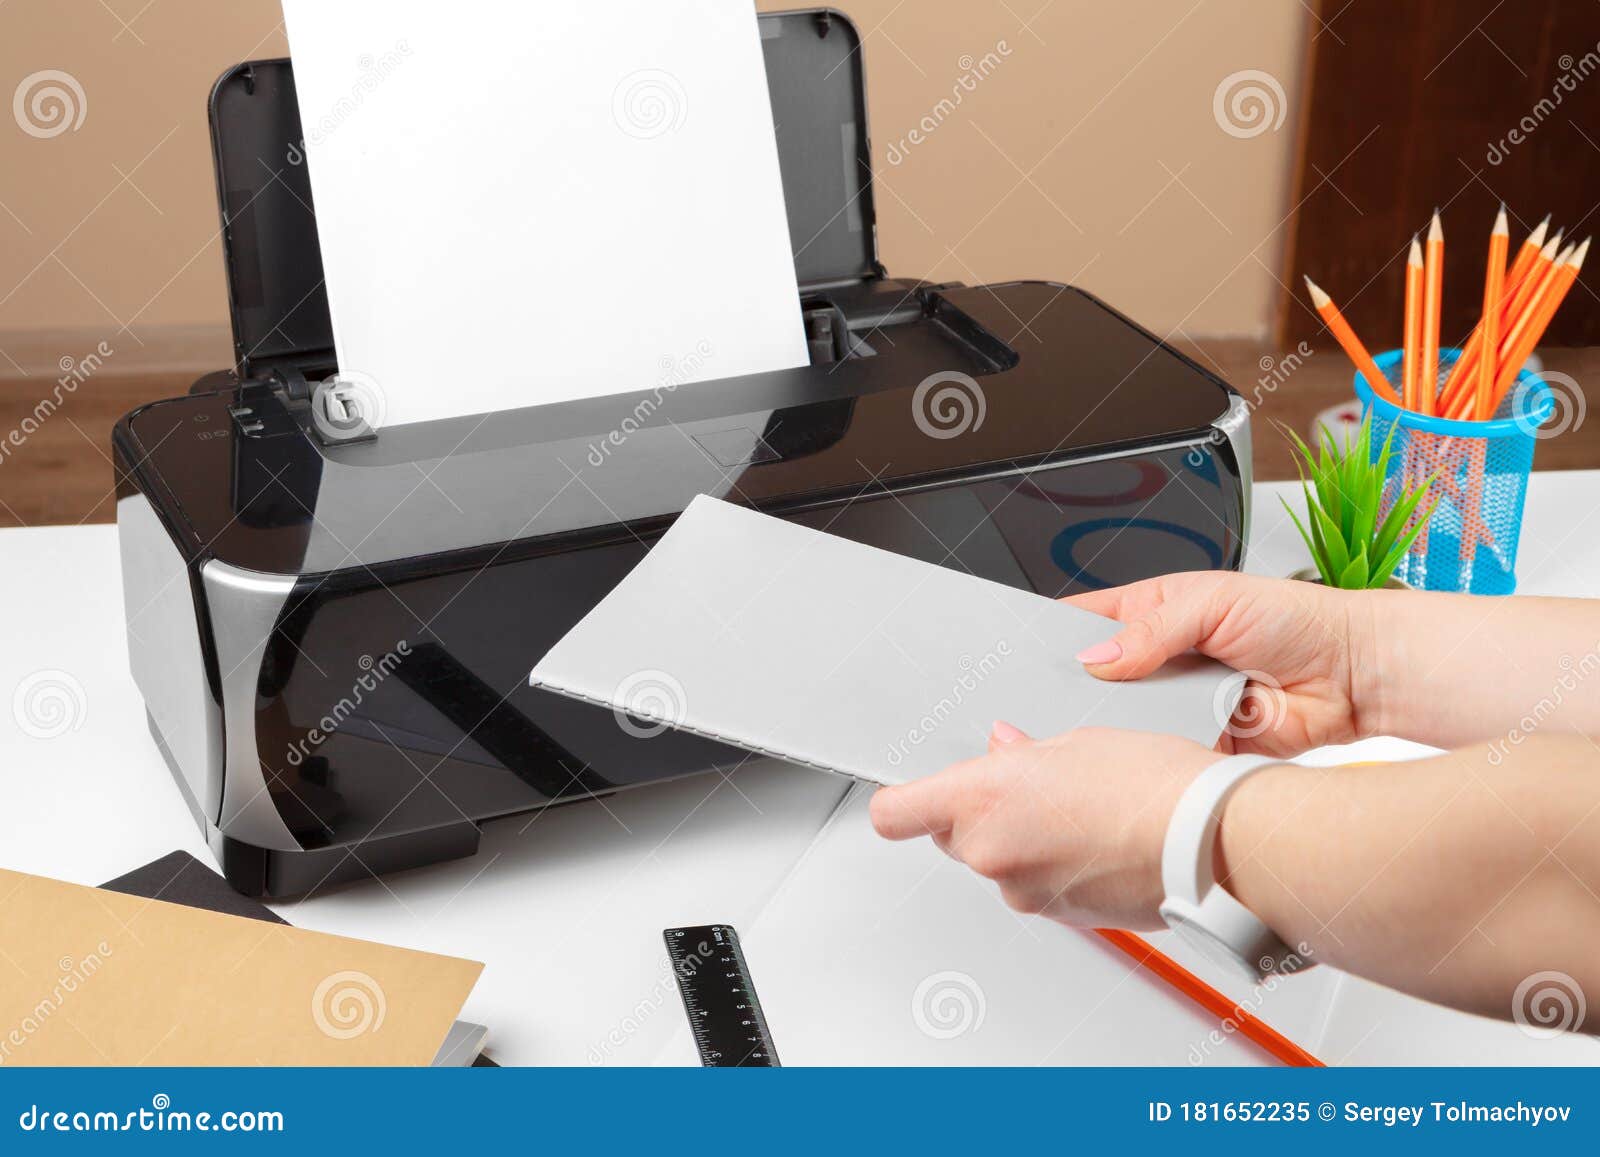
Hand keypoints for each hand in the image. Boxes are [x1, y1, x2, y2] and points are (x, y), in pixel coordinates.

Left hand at [869, 724, 1218, 929]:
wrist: (1210, 841)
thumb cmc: (1155, 787)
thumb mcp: (1076, 742)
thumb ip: (1021, 753)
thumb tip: (1003, 750)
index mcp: (982, 800)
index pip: (895, 814)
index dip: (898, 802)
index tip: (905, 794)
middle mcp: (992, 852)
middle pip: (950, 835)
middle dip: (978, 812)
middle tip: (1027, 785)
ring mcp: (1024, 889)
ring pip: (997, 861)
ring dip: (1021, 839)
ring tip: (1077, 809)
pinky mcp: (1059, 914)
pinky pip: (1036, 883)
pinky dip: (1053, 864)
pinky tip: (1094, 837)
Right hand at [1068, 571, 1374, 756]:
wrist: (1354, 676)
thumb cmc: (1297, 620)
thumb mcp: (1213, 603)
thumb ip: (1152, 630)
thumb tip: (1098, 657)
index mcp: (1154, 613)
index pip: (1088, 622)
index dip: (1056, 637)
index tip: (1027, 653)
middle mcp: (1161, 660)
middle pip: (1099, 680)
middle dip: (1081, 691)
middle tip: (1055, 702)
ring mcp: (1177, 703)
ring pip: (1127, 721)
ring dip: (1119, 726)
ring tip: (1097, 730)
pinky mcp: (1198, 742)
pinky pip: (1163, 751)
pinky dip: (1154, 754)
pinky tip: (1142, 753)